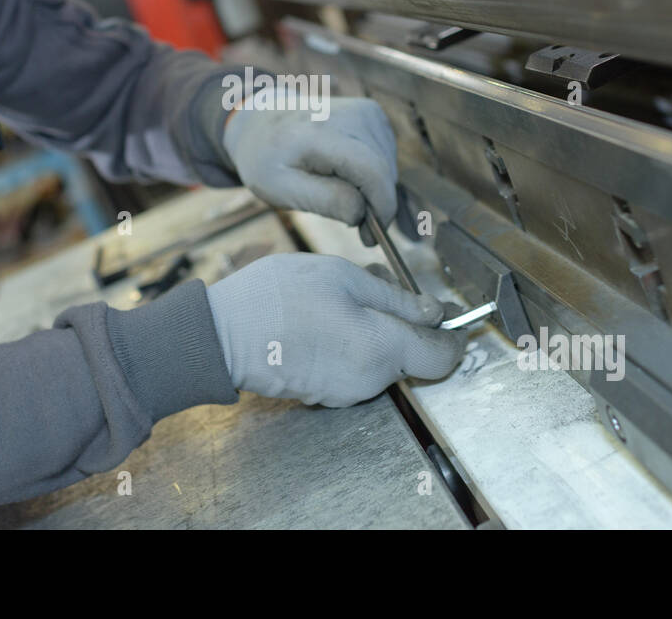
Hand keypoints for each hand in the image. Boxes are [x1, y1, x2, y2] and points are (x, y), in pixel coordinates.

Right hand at [204, 253, 463, 407]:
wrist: (221, 336)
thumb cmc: (276, 300)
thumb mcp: (341, 276)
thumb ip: (394, 296)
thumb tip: (432, 310)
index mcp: (382, 348)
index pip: (444, 355)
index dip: (451, 333)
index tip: (444, 314)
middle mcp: (370, 379)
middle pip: (410, 355)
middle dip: (402, 323)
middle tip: (376, 287)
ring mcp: (345, 392)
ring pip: (381, 360)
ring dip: (373, 332)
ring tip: (338, 300)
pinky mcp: (324, 394)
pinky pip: (354, 368)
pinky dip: (349, 345)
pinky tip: (322, 321)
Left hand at [223, 92, 398, 243]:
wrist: (260, 123)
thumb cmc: (268, 161)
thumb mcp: (281, 190)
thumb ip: (324, 201)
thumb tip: (363, 212)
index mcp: (320, 133)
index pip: (372, 172)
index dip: (381, 208)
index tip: (370, 238)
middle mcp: (350, 115)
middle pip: (383, 172)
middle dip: (374, 204)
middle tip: (348, 220)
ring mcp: (365, 110)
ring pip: (388, 167)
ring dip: (372, 190)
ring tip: (337, 190)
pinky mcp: (372, 112)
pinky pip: (387, 155)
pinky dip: (372, 174)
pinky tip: (345, 174)